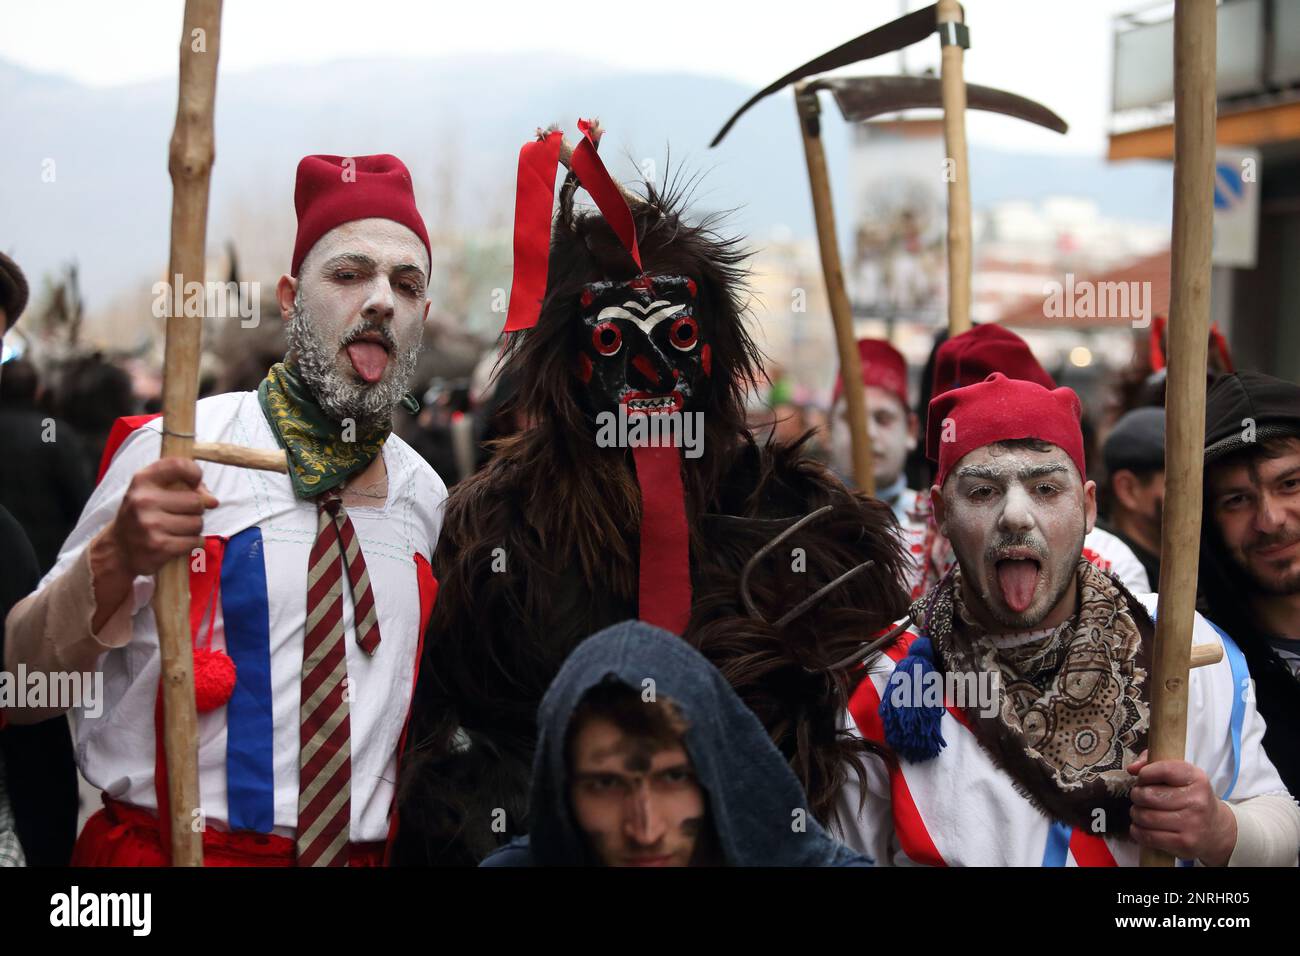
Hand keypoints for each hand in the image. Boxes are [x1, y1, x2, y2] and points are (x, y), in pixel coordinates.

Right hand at [109, 457, 218, 575]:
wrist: (119, 548)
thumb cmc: (144, 515)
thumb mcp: (154, 491)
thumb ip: (185, 486)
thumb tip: (212, 501)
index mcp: (142, 480)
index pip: (179, 465)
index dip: (195, 473)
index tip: (194, 483)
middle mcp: (144, 500)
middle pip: (196, 501)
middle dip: (195, 510)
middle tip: (180, 514)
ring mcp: (150, 524)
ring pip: (197, 523)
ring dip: (193, 528)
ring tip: (176, 529)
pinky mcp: (158, 546)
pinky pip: (195, 541)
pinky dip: (192, 543)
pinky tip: (177, 542)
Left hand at [1127, 750, 1236, 865]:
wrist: (1216, 829)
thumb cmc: (1190, 797)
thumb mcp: (1180, 774)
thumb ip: (1153, 762)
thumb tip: (1132, 768)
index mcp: (1197, 779)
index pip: (1163, 770)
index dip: (1145, 774)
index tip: (1143, 778)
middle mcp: (1197, 801)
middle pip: (1148, 795)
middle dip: (1137, 795)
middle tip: (1140, 797)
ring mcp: (1192, 824)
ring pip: (1145, 817)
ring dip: (1135, 813)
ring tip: (1140, 811)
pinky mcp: (1184, 843)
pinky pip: (1149, 836)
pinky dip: (1137, 831)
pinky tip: (1140, 826)